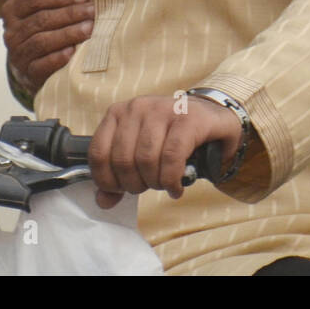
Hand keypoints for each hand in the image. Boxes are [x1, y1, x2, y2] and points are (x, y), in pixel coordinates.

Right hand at [2, 0, 92, 96]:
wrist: (28, 63)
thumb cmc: (34, 24)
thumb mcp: (27, 1)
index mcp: (10, 10)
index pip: (33, 0)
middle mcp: (10, 32)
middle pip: (41, 19)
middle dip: (69, 14)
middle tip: (93, 10)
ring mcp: (18, 54)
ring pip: (43, 41)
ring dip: (68, 33)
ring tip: (90, 28)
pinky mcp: (28, 73)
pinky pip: (42, 65)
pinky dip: (58, 57)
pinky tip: (73, 51)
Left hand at [88, 94, 242, 208]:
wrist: (211, 119)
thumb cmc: (170, 138)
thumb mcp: (139, 154)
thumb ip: (118, 176)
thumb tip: (103, 201)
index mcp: (118, 113)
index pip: (98, 152)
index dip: (106, 180)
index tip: (120, 190)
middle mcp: (137, 107)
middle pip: (123, 160)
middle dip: (135, 184)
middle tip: (148, 187)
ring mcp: (162, 109)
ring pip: (146, 159)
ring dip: (155, 183)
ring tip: (164, 185)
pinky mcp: (188, 118)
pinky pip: (172, 157)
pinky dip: (172, 179)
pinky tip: (176, 187)